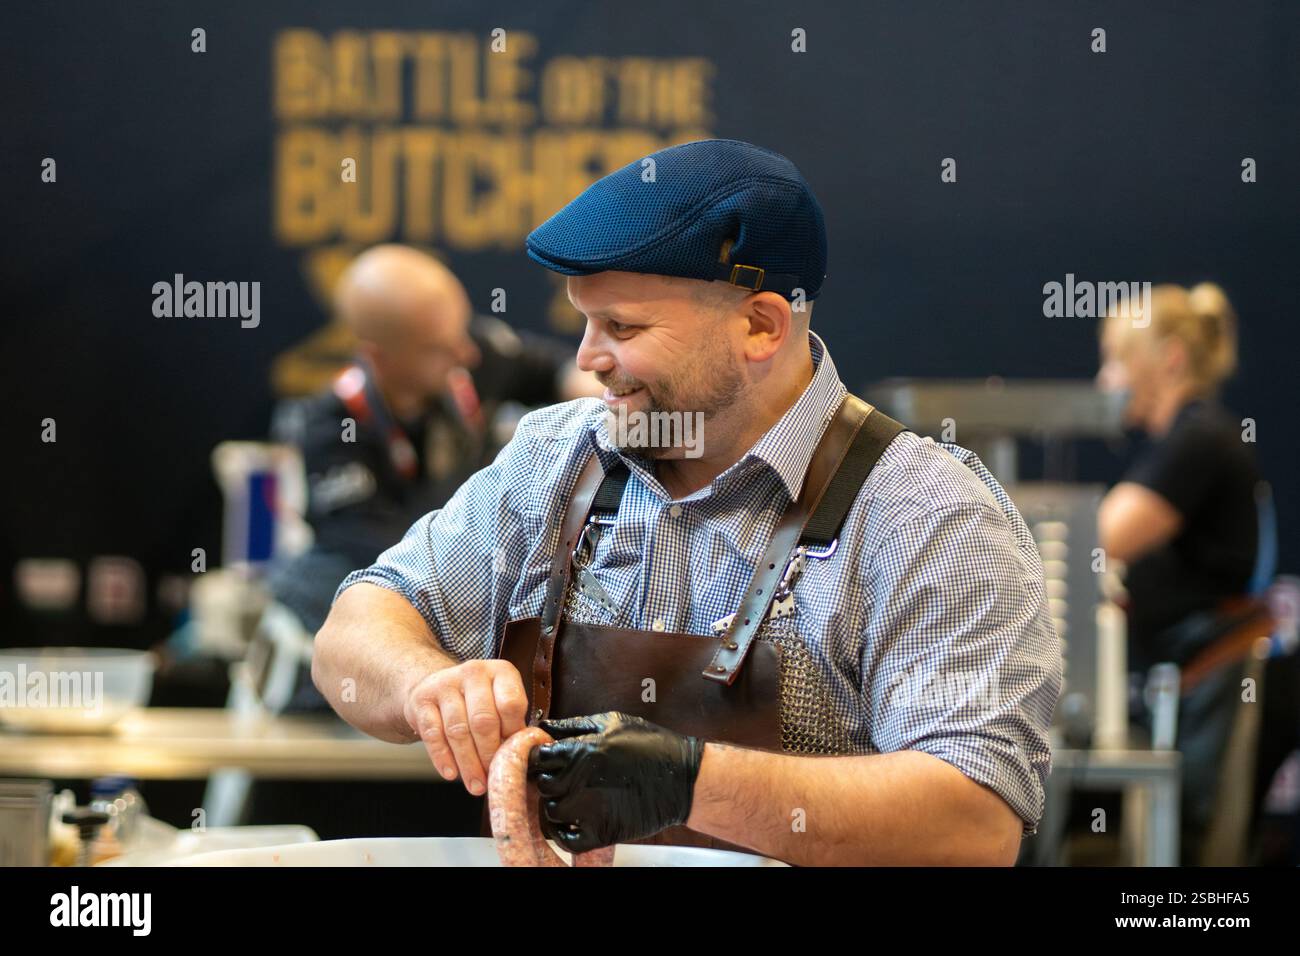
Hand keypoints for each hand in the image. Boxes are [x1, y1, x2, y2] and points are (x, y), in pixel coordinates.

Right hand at [403, 660, 528, 795]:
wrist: (435, 686)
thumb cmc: (476, 701)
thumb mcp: (499, 702)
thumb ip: (511, 725)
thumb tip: (524, 757)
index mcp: (501, 672)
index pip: (511, 704)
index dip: (513, 735)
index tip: (512, 757)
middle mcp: (473, 672)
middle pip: (483, 721)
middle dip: (489, 755)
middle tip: (492, 777)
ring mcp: (445, 684)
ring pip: (458, 731)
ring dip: (468, 763)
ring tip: (475, 784)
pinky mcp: (422, 699)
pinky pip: (433, 734)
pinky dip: (443, 758)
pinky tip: (451, 774)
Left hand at [527, 712, 704, 852]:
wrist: (683, 778)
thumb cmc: (651, 745)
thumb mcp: (612, 722)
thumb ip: (574, 725)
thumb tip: (544, 726)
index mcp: (581, 750)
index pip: (536, 757)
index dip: (537, 758)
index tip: (545, 760)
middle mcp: (581, 780)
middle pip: (541, 785)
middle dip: (547, 781)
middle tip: (560, 780)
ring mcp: (589, 809)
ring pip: (550, 812)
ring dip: (557, 806)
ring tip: (573, 799)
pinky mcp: (601, 832)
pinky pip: (566, 840)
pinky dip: (565, 834)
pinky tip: (574, 823)